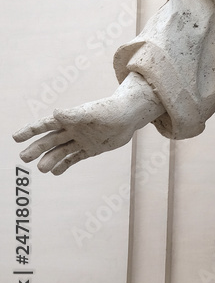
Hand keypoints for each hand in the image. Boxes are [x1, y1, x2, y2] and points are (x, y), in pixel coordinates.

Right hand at [13, 73, 163, 174]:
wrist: (129, 116)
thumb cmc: (110, 110)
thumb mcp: (91, 113)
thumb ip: (73, 115)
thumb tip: (55, 113)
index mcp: (70, 118)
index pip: (46, 125)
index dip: (31, 131)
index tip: (15, 137)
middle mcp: (73, 129)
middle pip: (50, 140)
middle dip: (37, 148)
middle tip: (23, 158)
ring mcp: (82, 139)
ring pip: (61, 151)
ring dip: (50, 159)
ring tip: (41, 169)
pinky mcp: (91, 148)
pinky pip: (75, 157)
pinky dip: (65, 165)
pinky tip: (55, 172)